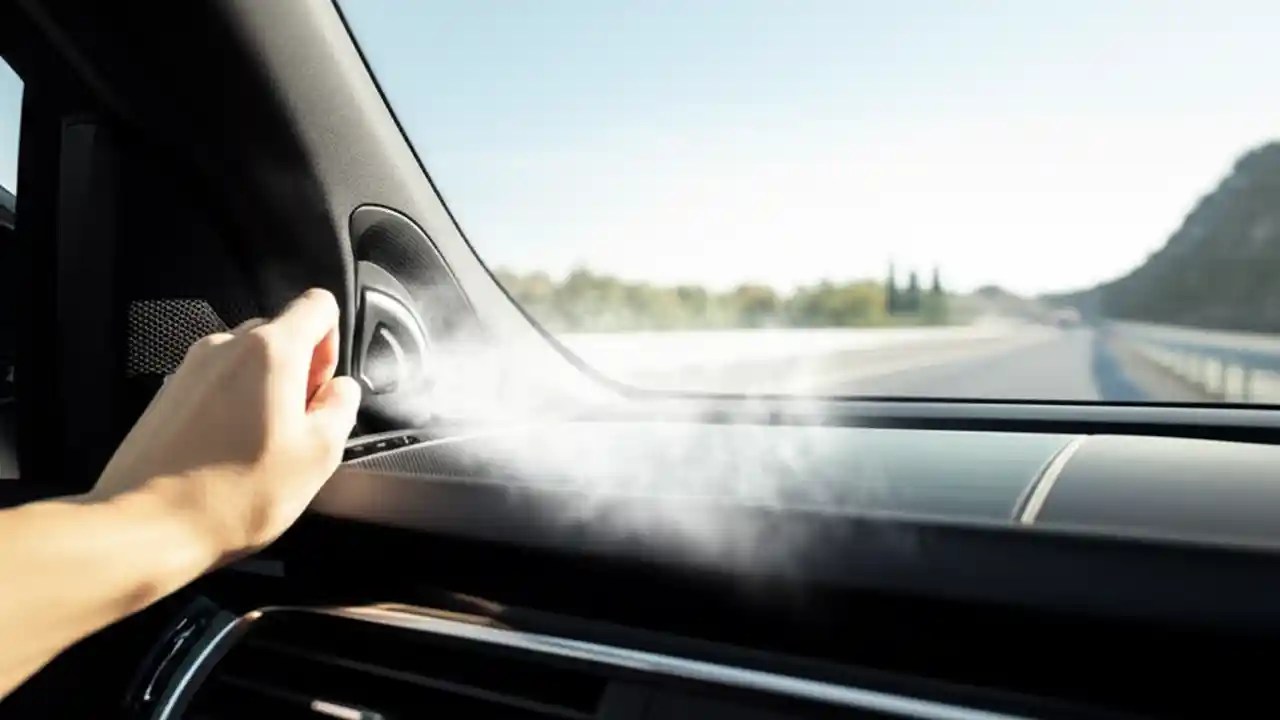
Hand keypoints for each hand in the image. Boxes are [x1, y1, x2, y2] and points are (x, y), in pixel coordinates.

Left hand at [90, 288, 360, 562]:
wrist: (147, 526)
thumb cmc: (234, 495)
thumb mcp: (319, 455)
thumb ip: (342, 408)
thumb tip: (341, 391)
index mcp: (271, 350)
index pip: (319, 306)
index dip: (333, 345)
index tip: (322, 390)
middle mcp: (226, 346)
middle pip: (282, 335)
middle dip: (297, 375)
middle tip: (295, 429)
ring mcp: (191, 368)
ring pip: (248, 363)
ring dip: (264, 394)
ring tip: (259, 449)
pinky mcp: (167, 394)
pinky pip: (216, 386)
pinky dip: (231, 410)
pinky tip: (227, 456)